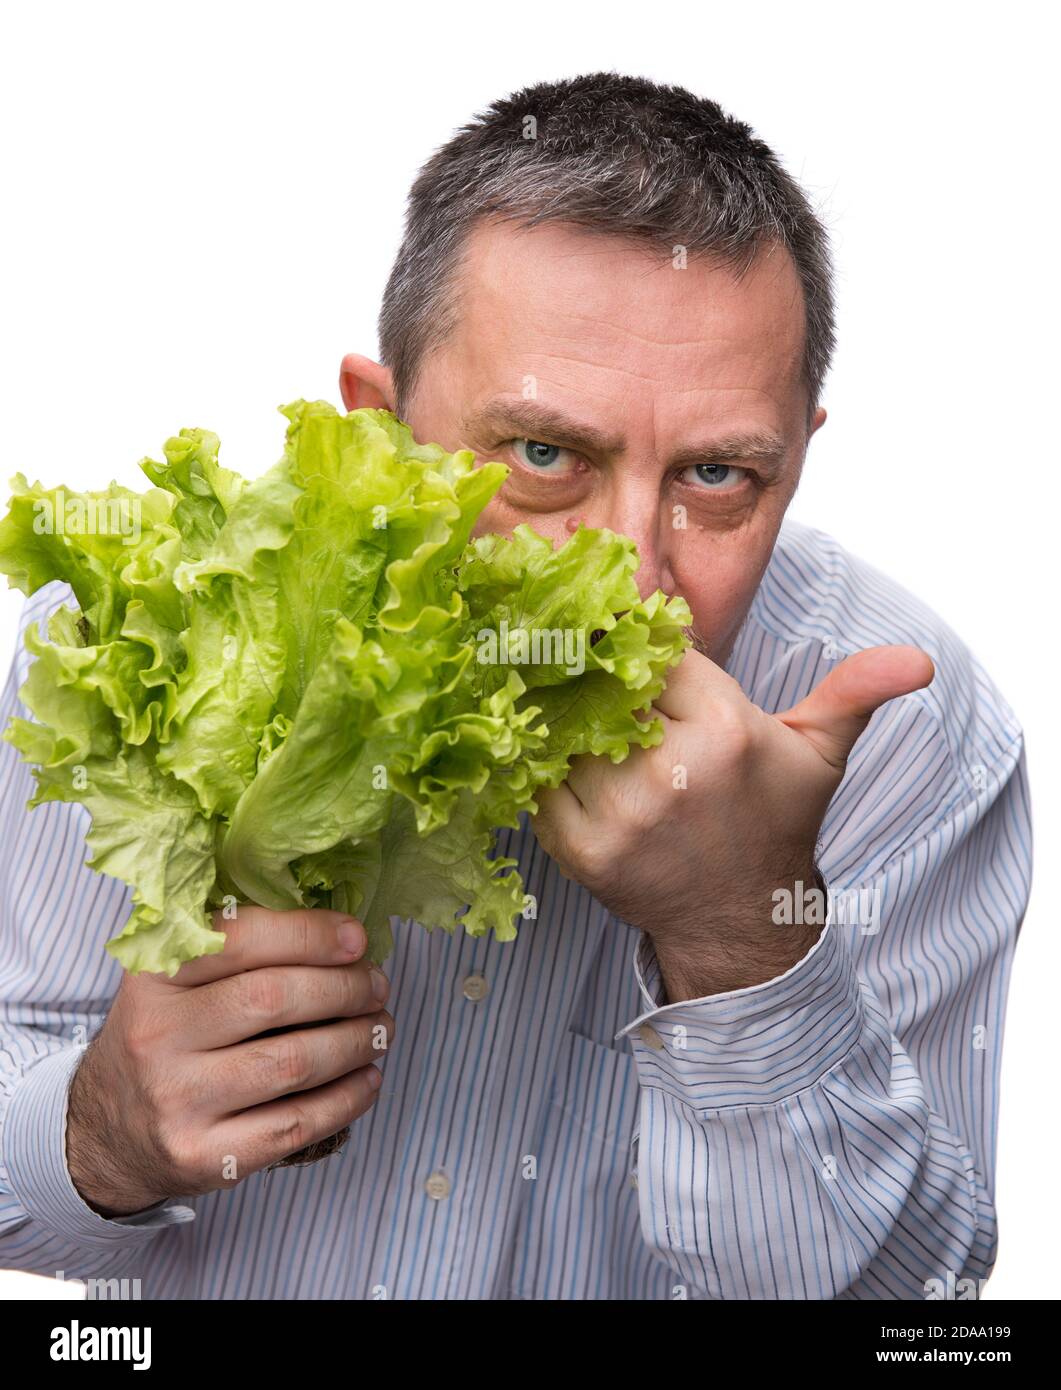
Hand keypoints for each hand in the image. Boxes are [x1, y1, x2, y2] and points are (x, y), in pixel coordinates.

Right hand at [67, 906, 392, 1216]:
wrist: (107, 1130)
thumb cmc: (166, 1036)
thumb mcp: (173, 979)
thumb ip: (239, 945)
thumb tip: (340, 932)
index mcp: (153, 977)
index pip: (241, 939)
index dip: (310, 934)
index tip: (357, 939)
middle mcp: (157, 1036)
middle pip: (274, 999)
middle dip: (344, 989)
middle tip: (376, 987)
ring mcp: (178, 1101)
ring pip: (292, 1064)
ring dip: (355, 1042)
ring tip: (381, 1028)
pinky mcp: (203, 1157)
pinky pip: (295, 1125)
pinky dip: (346, 1099)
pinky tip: (367, 1079)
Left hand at [533, 645, 933, 999]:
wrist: (742, 918)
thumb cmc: (774, 822)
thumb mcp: (818, 754)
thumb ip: (853, 693)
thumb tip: (915, 659)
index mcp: (726, 730)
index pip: (654, 653)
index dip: (640, 649)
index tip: (633, 652)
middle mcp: (673, 770)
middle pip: (601, 687)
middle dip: (596, 681)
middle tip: (588, 677)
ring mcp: (624, 814)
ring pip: (563, 733)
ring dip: (564, 726)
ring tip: (576, 723)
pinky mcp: (585, 850)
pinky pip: (539, 785)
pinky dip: (547, 774)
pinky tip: (568, 770)